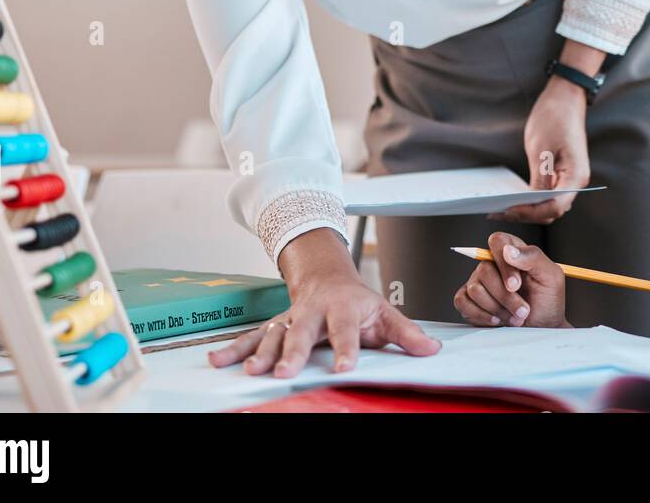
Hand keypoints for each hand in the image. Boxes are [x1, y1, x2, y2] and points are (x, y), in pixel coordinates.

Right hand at [206, 228, 440, 376]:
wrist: (327, 277)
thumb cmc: (357, 301)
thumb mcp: (385, 313)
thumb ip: (406, 333)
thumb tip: (432, 349)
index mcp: (344, 308)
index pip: (347, 330)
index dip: (347, 348)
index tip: (345, 367)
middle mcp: (314, 312)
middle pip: (303, 331)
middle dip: (293, 351)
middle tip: (285, 371)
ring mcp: (291, 318)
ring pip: (274, 334)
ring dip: (261, 352)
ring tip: (252, 370)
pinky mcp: (274, 325)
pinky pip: (252, 337)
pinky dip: (234, 349)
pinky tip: (218, 361)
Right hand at [453, 232, 568, 328]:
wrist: (542, 328)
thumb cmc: (547, 301)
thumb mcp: (551, 276)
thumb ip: (533, 257)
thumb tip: (508, 250)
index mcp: (513, 251)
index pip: (497, 241)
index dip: (503, 264)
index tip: (515, 284)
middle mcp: (493, 264)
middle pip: (484, 270)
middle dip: (505, 296)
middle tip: (523, 309)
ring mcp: (479, 282)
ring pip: (475, 289)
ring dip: (498, 308)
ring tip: (514, 316)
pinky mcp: (469, 300)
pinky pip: (462, 302)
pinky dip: (481, 315)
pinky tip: (498, 319)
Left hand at [499, 75, 590, 223]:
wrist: (564, 97)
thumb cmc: (554, 118)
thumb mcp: (541, 149)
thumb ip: (538, 179)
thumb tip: (528, 203)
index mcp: (575, 176)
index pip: (554, 206)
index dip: (530, 212)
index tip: (508, 210)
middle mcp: (575, 181)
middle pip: (552, 210)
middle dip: (526, 213)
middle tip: (498, 211)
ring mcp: (568, 178)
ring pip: (548, 205)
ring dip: (527, 208)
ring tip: (501, 206)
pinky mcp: (560, 174)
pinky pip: (546, 193)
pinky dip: (530, 199)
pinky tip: (512, 197)